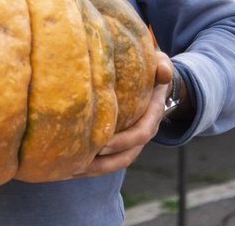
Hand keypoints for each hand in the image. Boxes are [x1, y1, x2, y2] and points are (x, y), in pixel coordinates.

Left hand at [74, 50, 175, 176]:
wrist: (153, 81)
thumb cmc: (151, 68)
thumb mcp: (159, 63)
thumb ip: (162, 66)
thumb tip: (163, 72)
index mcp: (152, 115)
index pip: (140, 134)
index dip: (123, 141)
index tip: (101, 144)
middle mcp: (143, 132)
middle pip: (126, 156)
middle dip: (103, 162)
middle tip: (79, 163)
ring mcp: (131, 140)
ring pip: (115, 162)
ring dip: (95, 169)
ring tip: (70, 171)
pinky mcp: (119, 142)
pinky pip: (108, 160)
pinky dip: (91, 166)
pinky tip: (70, 168)